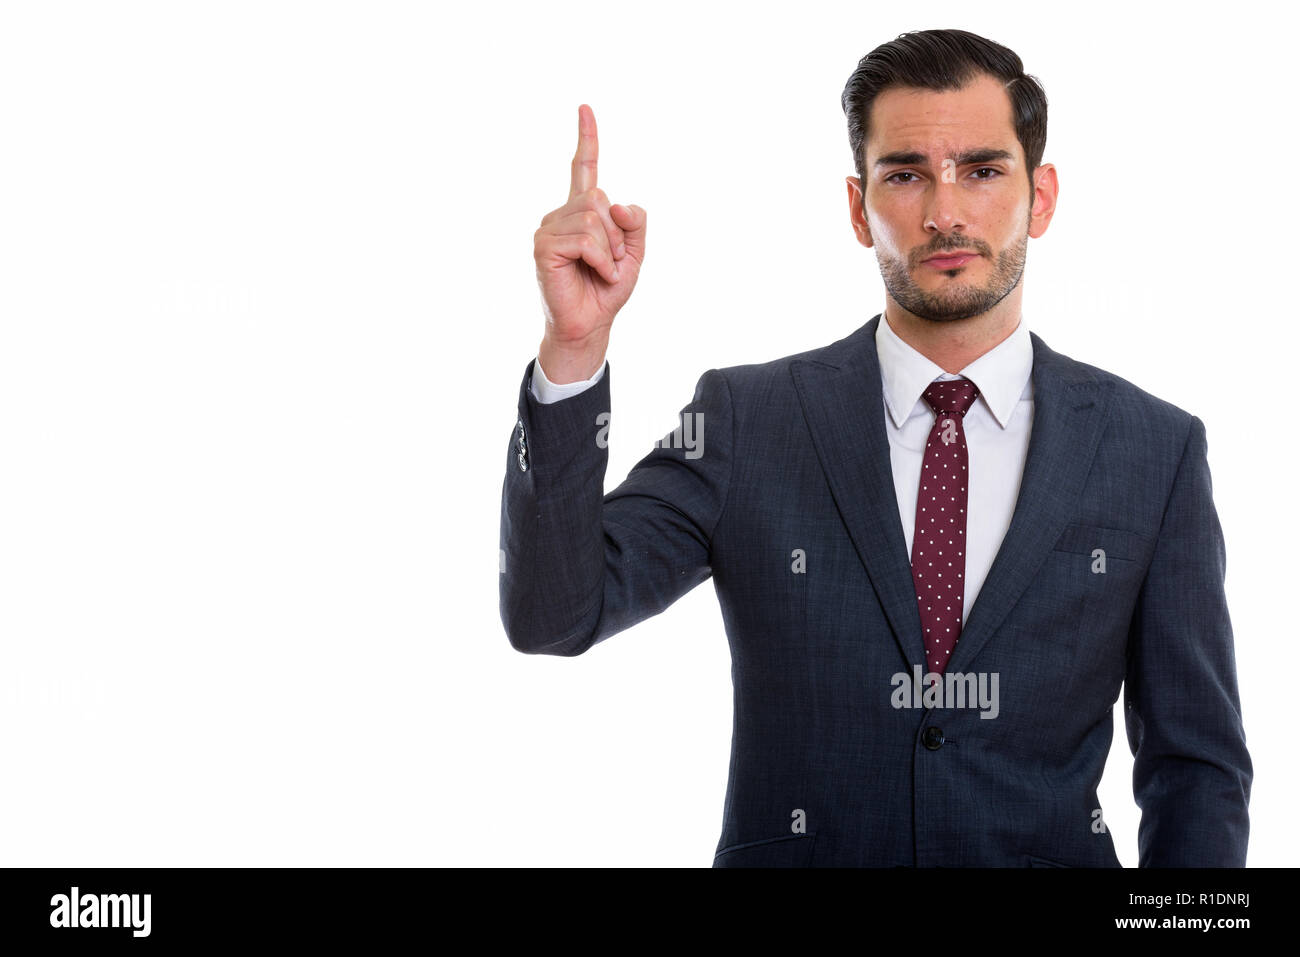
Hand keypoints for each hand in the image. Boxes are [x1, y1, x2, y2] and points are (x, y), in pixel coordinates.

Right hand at [534, 104, 645, 381]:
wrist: (590, 324)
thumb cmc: (606, 290)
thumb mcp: (634, 253)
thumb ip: (634, 222)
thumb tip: (616, 202)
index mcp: (582, 212)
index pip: (583, 168)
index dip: (587, 138)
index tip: (585, 107)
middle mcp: (561, 215)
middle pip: (600, 197)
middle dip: (617, 233)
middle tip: (611, 261)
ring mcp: (548, 229)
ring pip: (595, 218)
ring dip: (610, 250)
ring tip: (601, 270)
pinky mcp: (544, 246)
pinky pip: (586, 239)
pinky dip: (601, 259)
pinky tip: (595, 273)